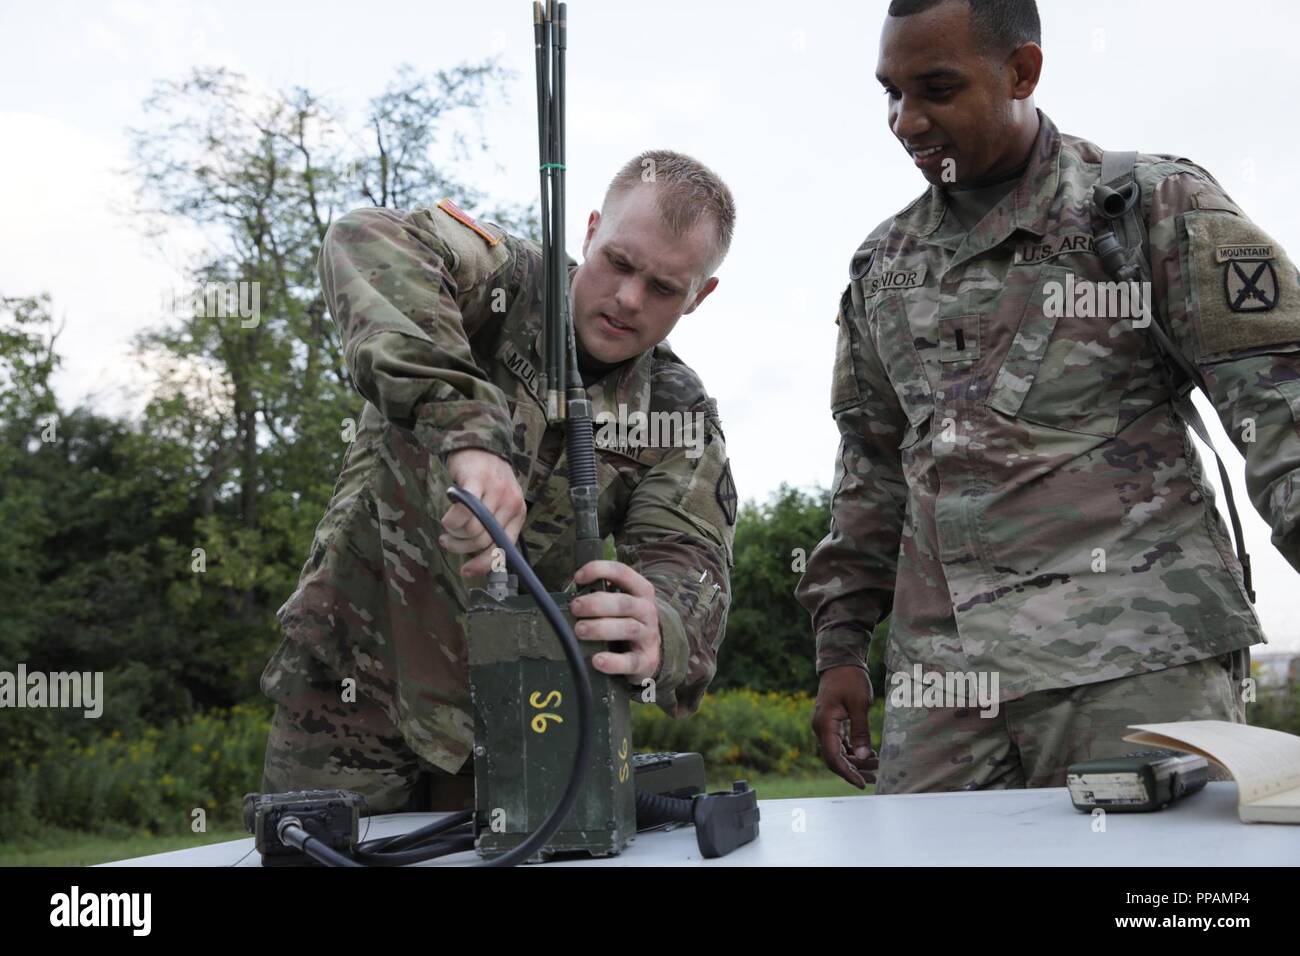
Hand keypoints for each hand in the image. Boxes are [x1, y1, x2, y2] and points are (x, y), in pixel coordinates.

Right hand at [440, 448, 526, 576]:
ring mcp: (495, 492)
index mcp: (517, 512)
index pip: (503, 548)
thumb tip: (477, 559)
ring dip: (454, 534)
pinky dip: (451, 521)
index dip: (483, 564)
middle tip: (448, 541)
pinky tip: (447, 519)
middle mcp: (510, 503)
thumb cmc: (486, 477)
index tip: (466, 570)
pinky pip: (463, 513)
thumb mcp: (498, 502)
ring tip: (447, 528)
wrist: (479, 444)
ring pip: (472, 529)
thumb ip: (493, 526)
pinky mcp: (477, 482)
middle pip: (483, 540)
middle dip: (461, 547)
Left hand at [570, 560, 660, 681]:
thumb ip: (601, 595)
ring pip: (627, 628)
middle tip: (575, 608)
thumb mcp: (620, 603)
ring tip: (580, 630)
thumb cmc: (626, 621)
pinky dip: (613, 662)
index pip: (622, 572)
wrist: (650, 651)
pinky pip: (630, 661)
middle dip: (596, 604)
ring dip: (600, 628)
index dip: (599, 570)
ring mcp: (648, 635)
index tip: (578, 577)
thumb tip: (570, 596)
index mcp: (640, 590)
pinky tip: (597, 660)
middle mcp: (646, 610)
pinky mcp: (645, 660)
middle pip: (623, 603)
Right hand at [812, 665, 877, 788]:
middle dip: (853, 770)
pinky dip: (853, 751)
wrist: (841, 661)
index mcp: (825, 724)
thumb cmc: (850, 679)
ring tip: (876, 766)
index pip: (833, 757)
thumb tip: (863, 757)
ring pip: (838, 752)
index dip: (847, 773)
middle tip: (874, 778)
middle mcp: (821, 728)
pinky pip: (840, 743)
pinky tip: (869, 754)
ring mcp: (825, 726)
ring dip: (855, 762)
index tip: (863, 784)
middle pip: (834, 758)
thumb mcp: (859, 705)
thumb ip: (861, 732)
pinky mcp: (831, 723)